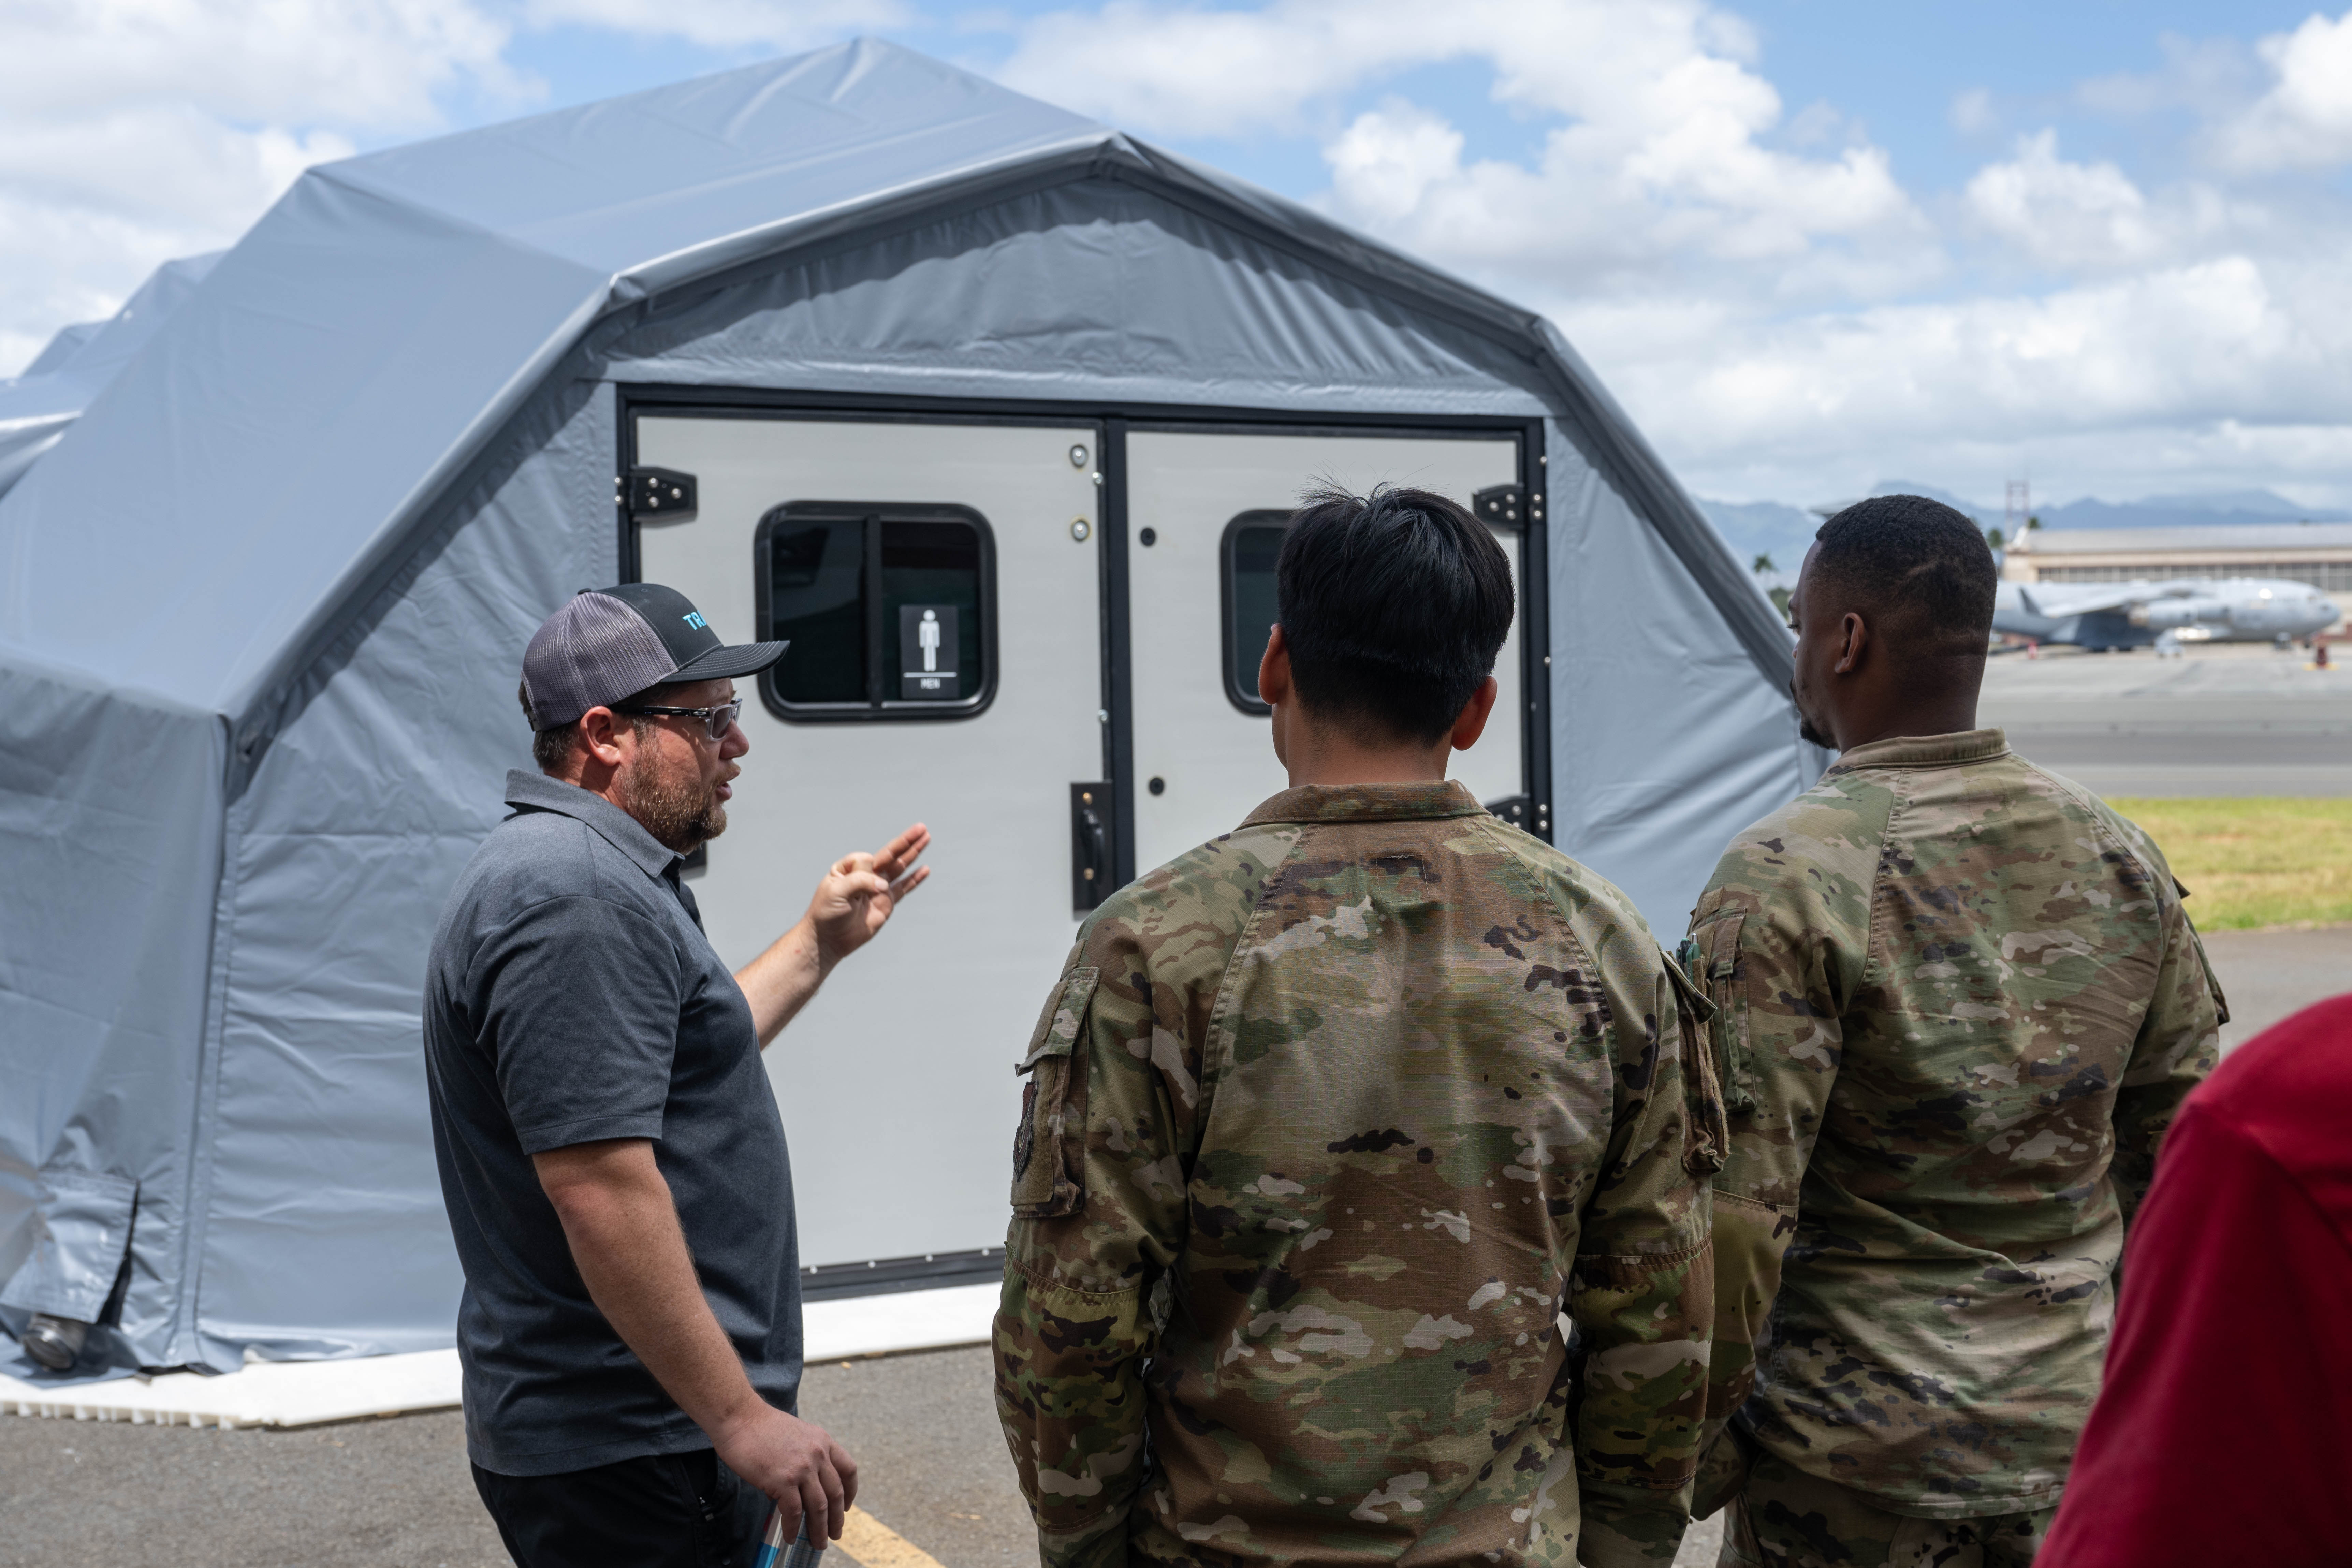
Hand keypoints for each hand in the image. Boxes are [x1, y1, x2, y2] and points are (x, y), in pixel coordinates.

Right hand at [712, 1403, 858, 1543]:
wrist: (740, 1418)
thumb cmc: (762, 1427)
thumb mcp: (796, 1435)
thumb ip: (805, 1458)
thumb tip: (798, 1490)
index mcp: (823, 1441)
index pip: (848, 1470)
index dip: (850, 1492)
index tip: (846, 1507)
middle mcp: (818, 1454)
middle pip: (836, 1493)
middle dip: (837, 1519)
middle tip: (835, 1534)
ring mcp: (802, 1468)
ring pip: (819, 1507)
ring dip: (819, 1529)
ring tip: (817, 1543)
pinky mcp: (783, 1480)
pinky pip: (793, 1512)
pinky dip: (792, 1528)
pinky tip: (789, 1537)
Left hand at [805, 823, 930, 967]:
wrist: (828, 939)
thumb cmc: (826, 913)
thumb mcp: (836, 892)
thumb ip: (860, 882)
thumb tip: (884, 884)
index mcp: (849, 868)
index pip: (866, 859)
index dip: (867, 870)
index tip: (856, 889)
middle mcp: (865, 875)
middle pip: (889, 854)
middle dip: (905, 842)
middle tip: (921, 828)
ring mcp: (877, 888)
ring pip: (899, 867)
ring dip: (913, 853)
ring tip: (926, 838)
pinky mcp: (886, 903)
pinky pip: (903, 889)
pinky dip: (914, 879)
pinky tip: (925, 870)